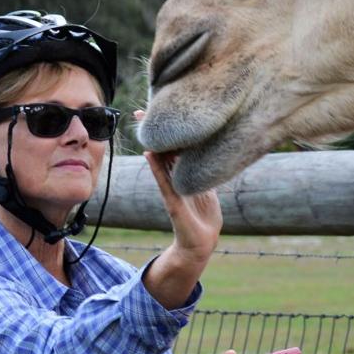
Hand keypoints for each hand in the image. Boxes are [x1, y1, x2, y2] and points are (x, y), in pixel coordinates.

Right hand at [135, 110, 222, 261]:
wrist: (202, 243)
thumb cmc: (204, 216)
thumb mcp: (207, 189)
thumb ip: (204, 173)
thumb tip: (211, 155)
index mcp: (184, 175)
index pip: (175, 148)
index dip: (169, 131)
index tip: (162, 110)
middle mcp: (175, 179)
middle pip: (164, 150)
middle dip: (154, 131)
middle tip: (142, 110)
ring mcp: (172, 189)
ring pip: (161, 161)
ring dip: (153, 143)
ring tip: (144, 125)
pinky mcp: (173, 202)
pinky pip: (163, 181)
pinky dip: (156, 167)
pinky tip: (149, 153)